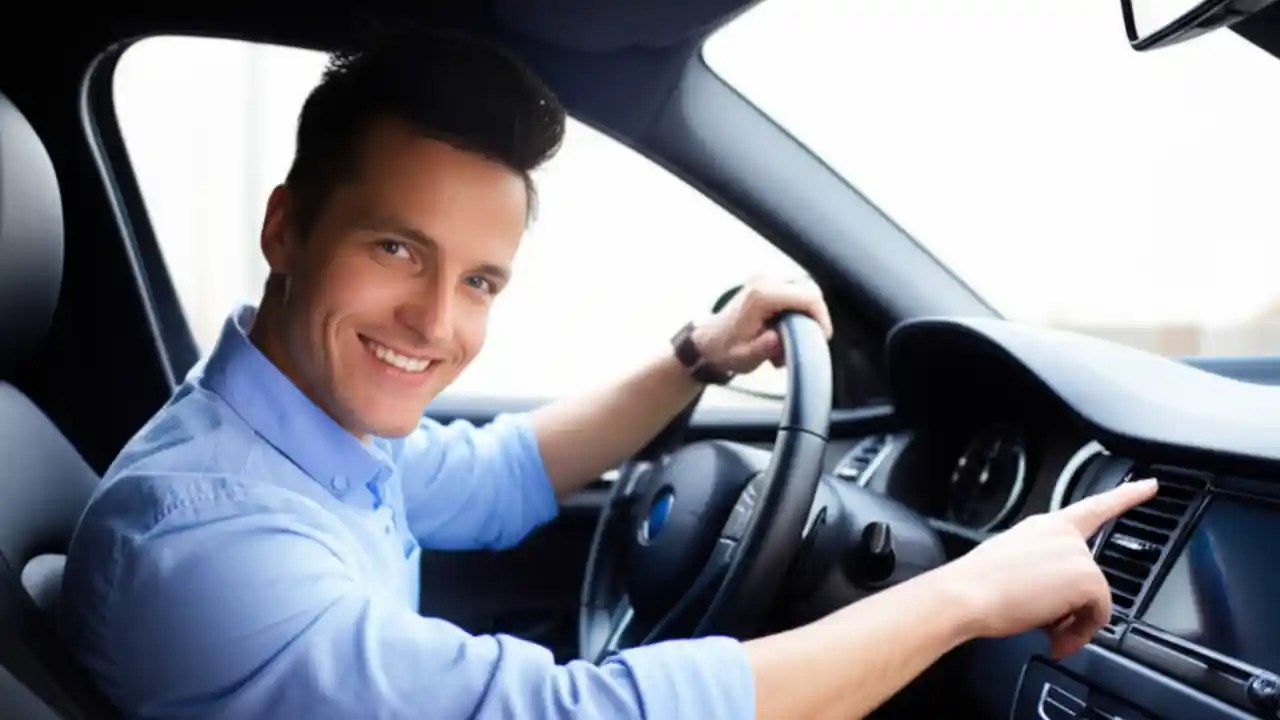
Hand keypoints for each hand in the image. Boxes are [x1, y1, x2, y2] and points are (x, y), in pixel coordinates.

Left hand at [690, 277, 833, 374]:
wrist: (709, 340)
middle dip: (814, 318)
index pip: (808, 298)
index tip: (822, 338)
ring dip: (805, 315)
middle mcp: (764, 281)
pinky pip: (795, 292)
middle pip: (810, 291)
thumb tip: (779, 339)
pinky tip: (785, 330)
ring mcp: (766, 278)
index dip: (822, 318)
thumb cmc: (726, 349)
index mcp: (761, 295)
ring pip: (805, 291)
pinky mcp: (768, 283)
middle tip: (806, 341)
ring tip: (791, 338)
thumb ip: (763, 349)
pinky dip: (797, 311)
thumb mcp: (744, 357)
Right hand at [935, 478, 1158, 657]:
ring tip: (1047, 634)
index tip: (1150, 486)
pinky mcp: (1087, 578)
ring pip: (1093, 600)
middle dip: (1073, 609)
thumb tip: (1053, 607)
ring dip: (1074, 623)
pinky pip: (1099, 614)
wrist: (966, 593)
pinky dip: (1081, 631)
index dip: (1126, 496)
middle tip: (1049, 629)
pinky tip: (1056, 635)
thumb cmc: (977, 585)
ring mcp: (1078, 555)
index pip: (1092, 507)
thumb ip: (1042, 574)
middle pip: (1089, 578)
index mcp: (1045, 527)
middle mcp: (1064, 535)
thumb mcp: (1014, 568)